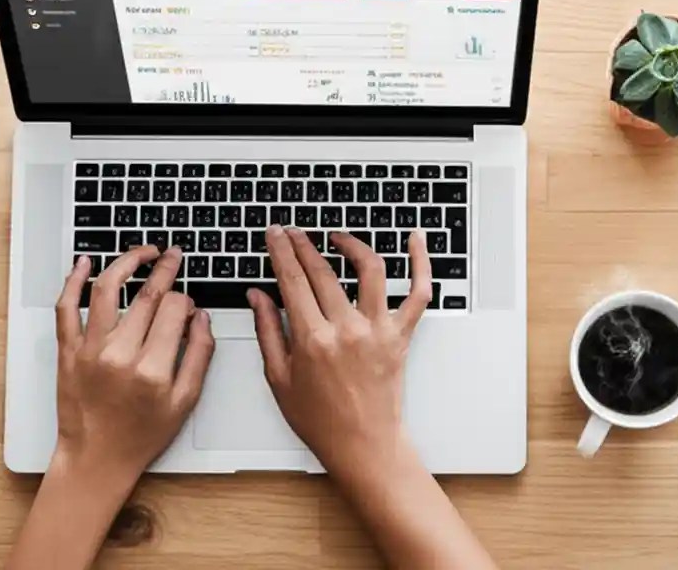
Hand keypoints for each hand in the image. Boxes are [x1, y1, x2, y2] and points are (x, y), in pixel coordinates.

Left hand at [54, 245, 215, 482]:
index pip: (174, 310)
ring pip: (108, 289)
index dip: (186, 300)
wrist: (96, 459)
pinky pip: (66, 308)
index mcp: (153, 368)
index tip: (188, 304)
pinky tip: (85, 263)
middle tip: (173, 256)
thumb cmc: (141, 435)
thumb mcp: (185, 402)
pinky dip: (73, 281)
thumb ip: (200, 356)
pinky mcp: (68, 352)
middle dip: (165, 269)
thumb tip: (202, 318)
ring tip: (142, 252)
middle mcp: (120, 355)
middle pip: (147, 295)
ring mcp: (90, 351)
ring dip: (127, 261)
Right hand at [249, 225, 431, 472]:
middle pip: (323, 271)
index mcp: (312, 340)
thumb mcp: (279, 378)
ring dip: (352, 245)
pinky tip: (415, 240)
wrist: (364, 445)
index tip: (275, 234)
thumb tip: (256, 295)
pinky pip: (418, 293)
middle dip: (304, 244)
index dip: (281, 251)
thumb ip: (267, 331)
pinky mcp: (401, 335)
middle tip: (294, 232)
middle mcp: (346, 330)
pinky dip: (421, 264)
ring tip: (337, 237)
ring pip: (369, 270)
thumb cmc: (321, 420)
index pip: (292, 280)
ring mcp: (377, 330)